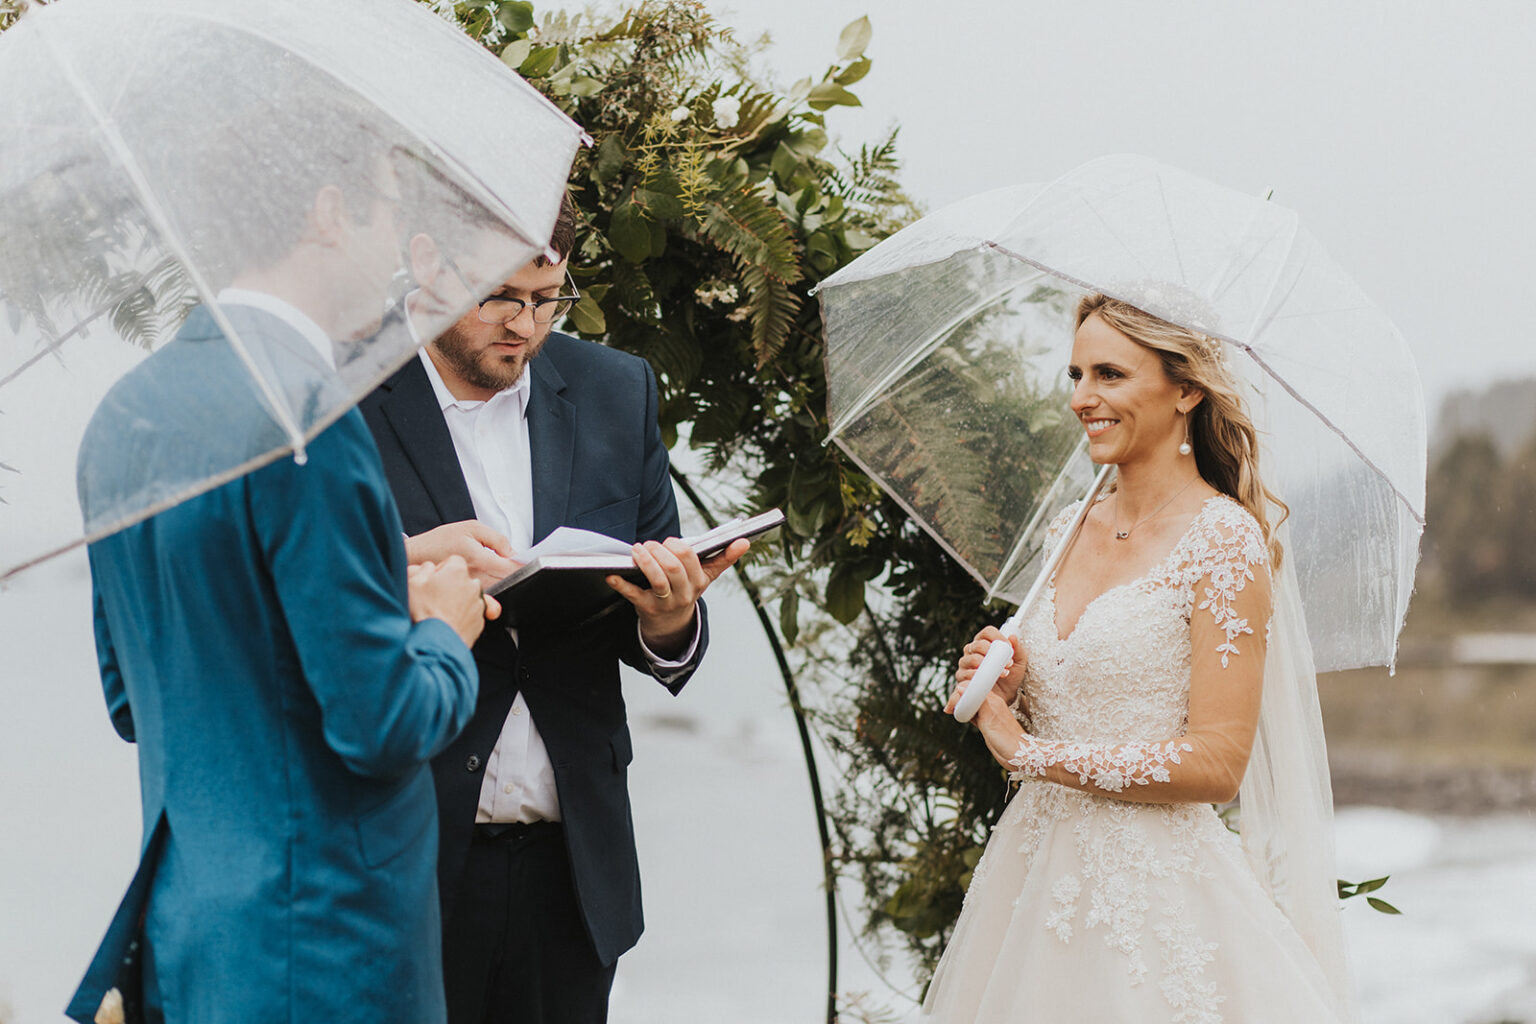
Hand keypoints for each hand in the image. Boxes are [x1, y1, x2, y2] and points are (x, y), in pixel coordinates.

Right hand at [405, 520, 519, 585]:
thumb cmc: (439, 541)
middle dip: (515, 573)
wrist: (414, 557)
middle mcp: (475, 577)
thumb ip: (496, 539)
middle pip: (507, 580)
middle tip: (514, 564)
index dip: (522, 565)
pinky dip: (492, 586)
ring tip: (493, 568)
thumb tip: (513, 553)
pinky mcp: (466, 595)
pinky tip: (484, 575)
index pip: (510, 568)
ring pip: (498, 588)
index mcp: (478, 558)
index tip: (528, 561)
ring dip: (503, 579)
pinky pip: (487, 594)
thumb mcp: (470, 528)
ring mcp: (470, 588)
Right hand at [407, 556, 500, 647]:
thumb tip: (426, 568)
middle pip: (462, 579)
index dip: (441, 569)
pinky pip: (470, 615)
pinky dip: (461, 618)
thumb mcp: (412, 583)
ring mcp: (478, 605)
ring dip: (456, 602)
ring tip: (438, 613)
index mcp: (457, 571)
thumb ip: (421, 570)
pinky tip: (446, 623)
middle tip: (433, 597)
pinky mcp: (479, 623)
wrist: (435, 643)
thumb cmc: (423, 612)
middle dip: (450, 586)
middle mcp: (472, 586)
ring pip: (468, 598)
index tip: (431, 579)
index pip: (454, 561)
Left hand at [606, 537, 749, 657]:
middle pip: (673, 567)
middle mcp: (685, 593)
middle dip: (659, 551)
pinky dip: (621, 584)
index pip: (691, 558)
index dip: (677, 546)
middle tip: (648, 544)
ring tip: (637, 550)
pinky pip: (634, 595)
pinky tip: (612, 575)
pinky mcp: (647, 609)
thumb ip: (725, 557)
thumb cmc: (687, 589)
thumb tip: (745, 541)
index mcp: (699, 581)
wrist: (672, 624)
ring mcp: (666, 603)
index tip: (669, 542)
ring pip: (658, 580)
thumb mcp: (707, 576)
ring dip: (645, 561)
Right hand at [945, 626, 1029, 714]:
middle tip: (1005, 663)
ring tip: (999, 673)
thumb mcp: (1020, 662)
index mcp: (986, 642)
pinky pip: (965, 674)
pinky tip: (986, 680)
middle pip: (977, 644)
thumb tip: (1012, 637)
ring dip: (985, 665)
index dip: (997, 637)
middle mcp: (973, 651)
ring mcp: (966, 664)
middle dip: (991, 652)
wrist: (1007, 696)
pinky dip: (976, 676)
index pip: (987, 632)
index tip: (1008, 646)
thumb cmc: (1012, 676)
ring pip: (970, 659)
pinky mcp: (962, 677)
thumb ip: (1018, 649)